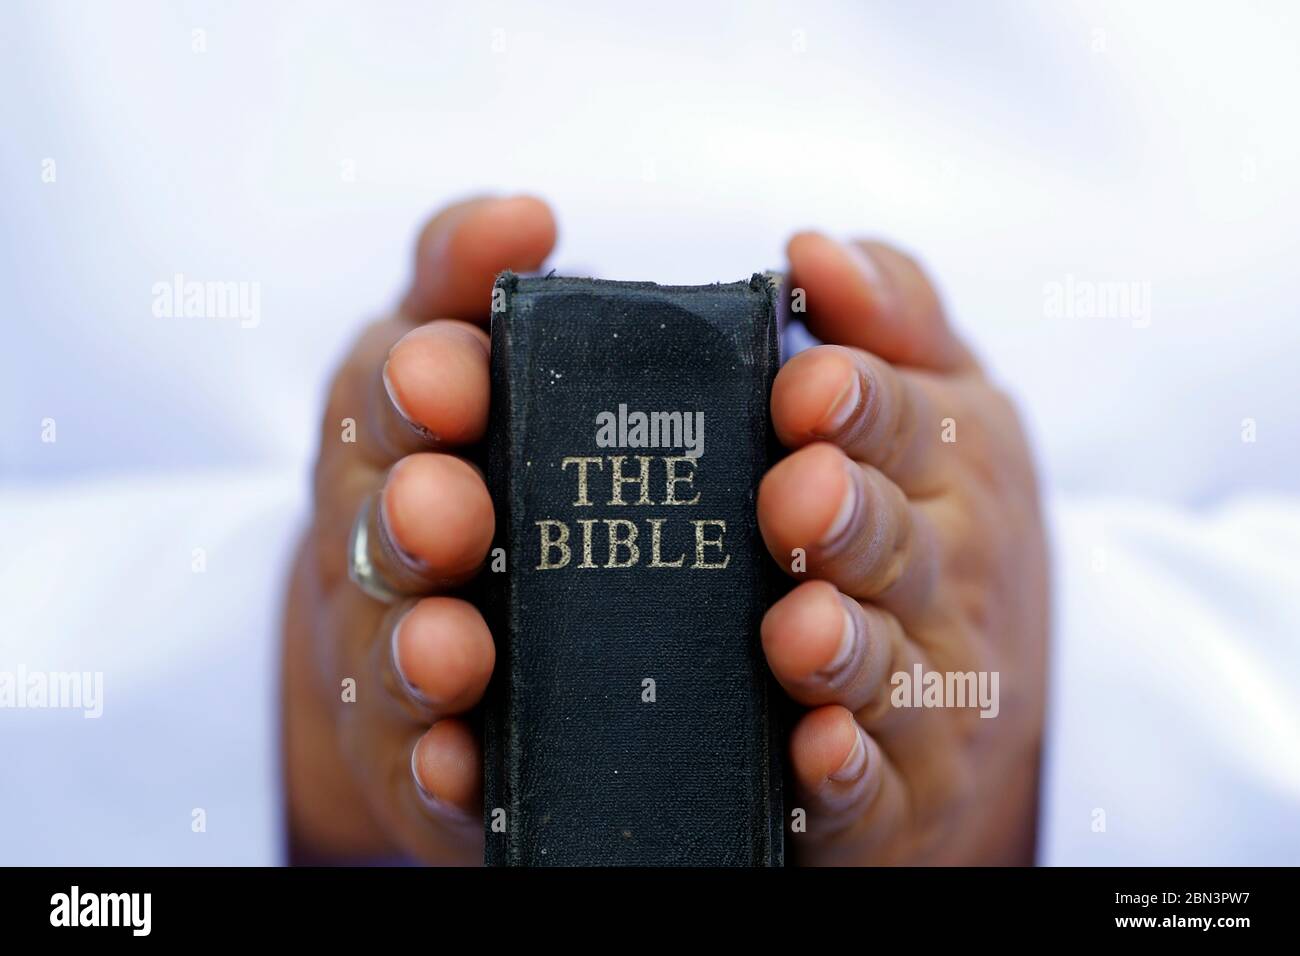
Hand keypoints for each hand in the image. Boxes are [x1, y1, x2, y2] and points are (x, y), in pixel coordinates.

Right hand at [282, 196, 556, 862]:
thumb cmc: (465, 463)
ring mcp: (403, 651)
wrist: (431, 623)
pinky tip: (464, 771)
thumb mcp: (454, 347)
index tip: (451, 378)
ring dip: (421, 652)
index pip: (393, 389)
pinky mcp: (428, 758)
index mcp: (409, 431)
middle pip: (389, 526)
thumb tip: (523, 213)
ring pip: (401, 651)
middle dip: (415, 516)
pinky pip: (428, 770)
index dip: (417, 382)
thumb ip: (469, 278)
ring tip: (451, 655)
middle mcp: (392, 540)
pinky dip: (442, 774)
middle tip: (447, 514)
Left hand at [757, 234, 1048, 863]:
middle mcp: (946, 580)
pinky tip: (815, 750)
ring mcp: (929, 692)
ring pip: (887, 669)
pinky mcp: (901, 789)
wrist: (993, 696)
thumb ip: (893, 317)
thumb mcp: (951, 402)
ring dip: (844, 649)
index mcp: (951, 472)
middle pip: (897, 544)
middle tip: (797, 496)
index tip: (805, 384)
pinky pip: (876, 788)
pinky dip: (848, 775)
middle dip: (849, 519)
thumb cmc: (946, 521)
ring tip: (796, 631)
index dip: (860, 404)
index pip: (913, 425)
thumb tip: (811, 246)